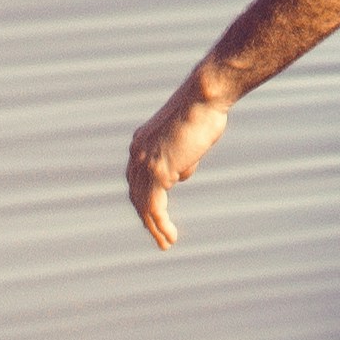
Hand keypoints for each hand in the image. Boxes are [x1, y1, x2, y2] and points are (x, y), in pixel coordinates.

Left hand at [123, 83, 228, 247]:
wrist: (203, 97)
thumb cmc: (204, 112)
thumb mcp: (190, 139)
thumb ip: (182, 158)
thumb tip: (180, 175)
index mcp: (141, 144)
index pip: (137, 179)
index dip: (145, 200)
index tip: (156, 215)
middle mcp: (137, 153)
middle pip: (136, 194)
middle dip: (147, 217)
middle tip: (158, 235)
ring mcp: (145, 163)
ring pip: (143, 204)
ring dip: (154, 227)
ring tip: (166, 243)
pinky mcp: (157, 171)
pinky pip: (154, 206)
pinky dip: (160, 224)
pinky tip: (169, 237)